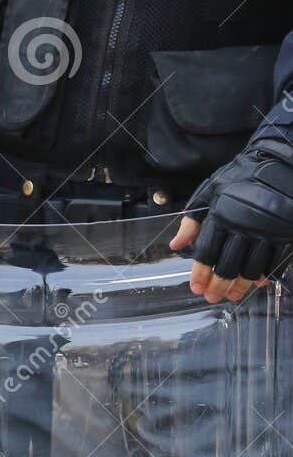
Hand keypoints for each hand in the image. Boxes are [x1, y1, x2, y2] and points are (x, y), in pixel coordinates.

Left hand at [168, 144, 292, 303]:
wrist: (281, 159)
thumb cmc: (241, 175)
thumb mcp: (210, 191)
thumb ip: (192, 220)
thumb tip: (175, 245)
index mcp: (221, 215)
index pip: (207, 253)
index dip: (200, 274)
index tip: (196, 288)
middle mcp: (244, 225)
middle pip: (228, 266)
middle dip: (218, 286)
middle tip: (213, 298)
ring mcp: (267, 230)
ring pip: (252, 268)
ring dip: (241, 286)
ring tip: (233, 295)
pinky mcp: (286, 232)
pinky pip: (275, 261)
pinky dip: (266, 274)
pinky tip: (258, 283)